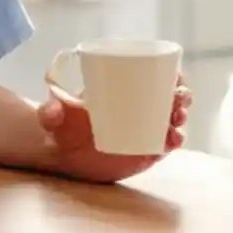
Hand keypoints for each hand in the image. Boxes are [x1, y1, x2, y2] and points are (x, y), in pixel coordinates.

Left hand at [37, 74, 192, 183]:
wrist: (65, 156)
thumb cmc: (63, 128)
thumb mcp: (55, 118)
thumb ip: (50, 112)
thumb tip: (53, 110)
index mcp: (125, 91)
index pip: (155, 78)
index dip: (172, 76)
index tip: (176, 77)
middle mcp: (140, 108)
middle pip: (170, 98)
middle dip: (182, 96)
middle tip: (178, 99)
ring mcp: (145, 130)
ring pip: (173, 120)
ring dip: (181, 116)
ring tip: (176, 120)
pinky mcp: (147, 152)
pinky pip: (167, 144)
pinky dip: (175, 140)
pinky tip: (174, 139)